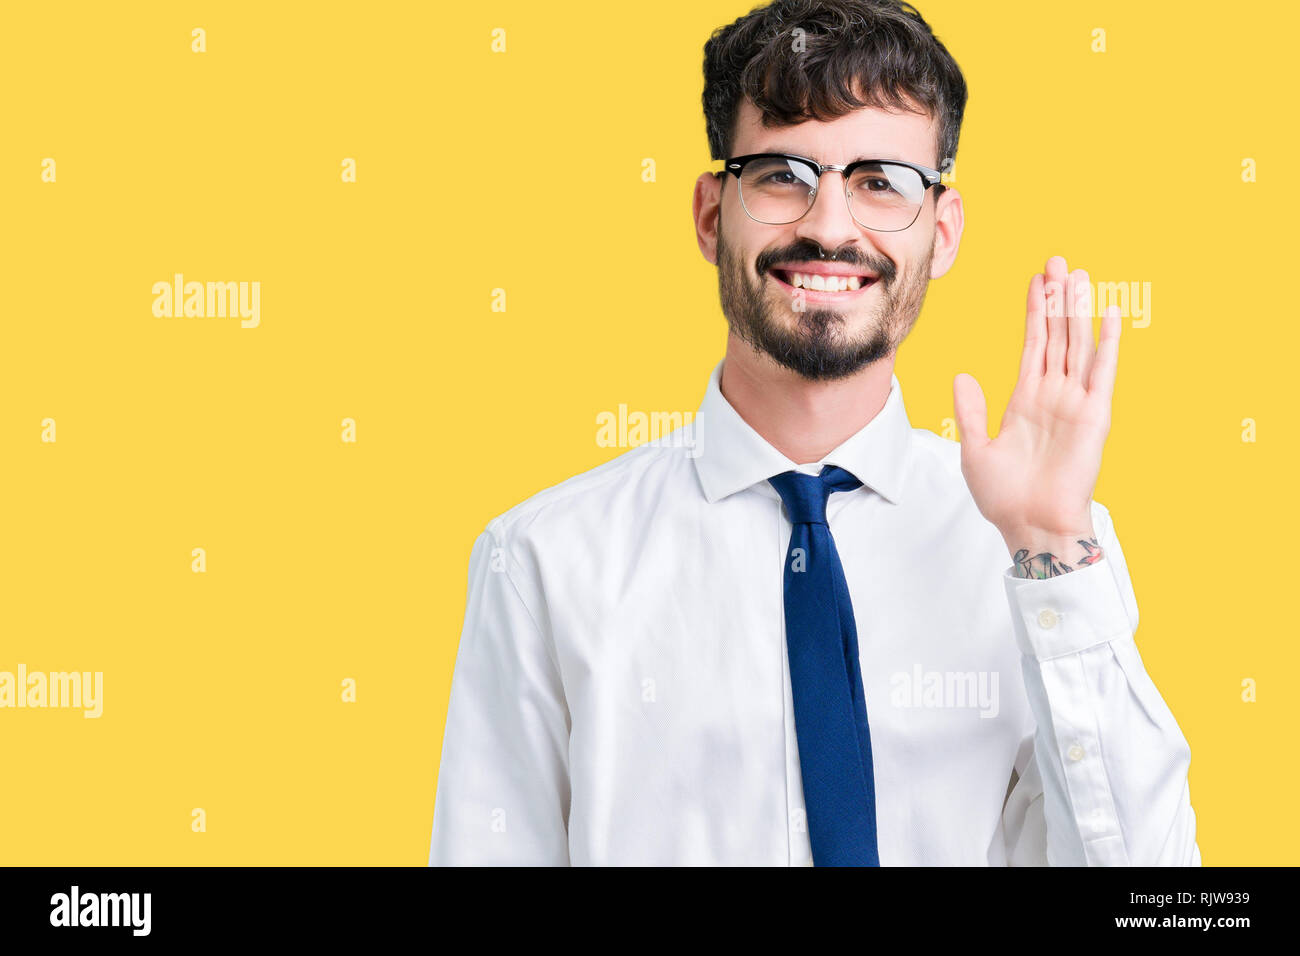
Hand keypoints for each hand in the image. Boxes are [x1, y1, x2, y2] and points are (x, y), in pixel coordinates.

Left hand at [952, 255, 1121, 561]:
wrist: (1030, 526)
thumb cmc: (1004, 497)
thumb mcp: (974, 448)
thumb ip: (970, 410)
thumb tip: (962, 374)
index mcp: (1026, 401)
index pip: (1033, 346)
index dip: (1035, 313)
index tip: (1036, 280)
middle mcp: (1053, 396)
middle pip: (1056, 336)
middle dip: (1056, 299)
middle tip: (1058, 260)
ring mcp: (1075, 404)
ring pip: (1077, 345)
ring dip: (1078, 310)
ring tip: (1079, 274)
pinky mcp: (1094, 417)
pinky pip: (1102, 373)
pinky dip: (1107, 343)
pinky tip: (1109, 314)